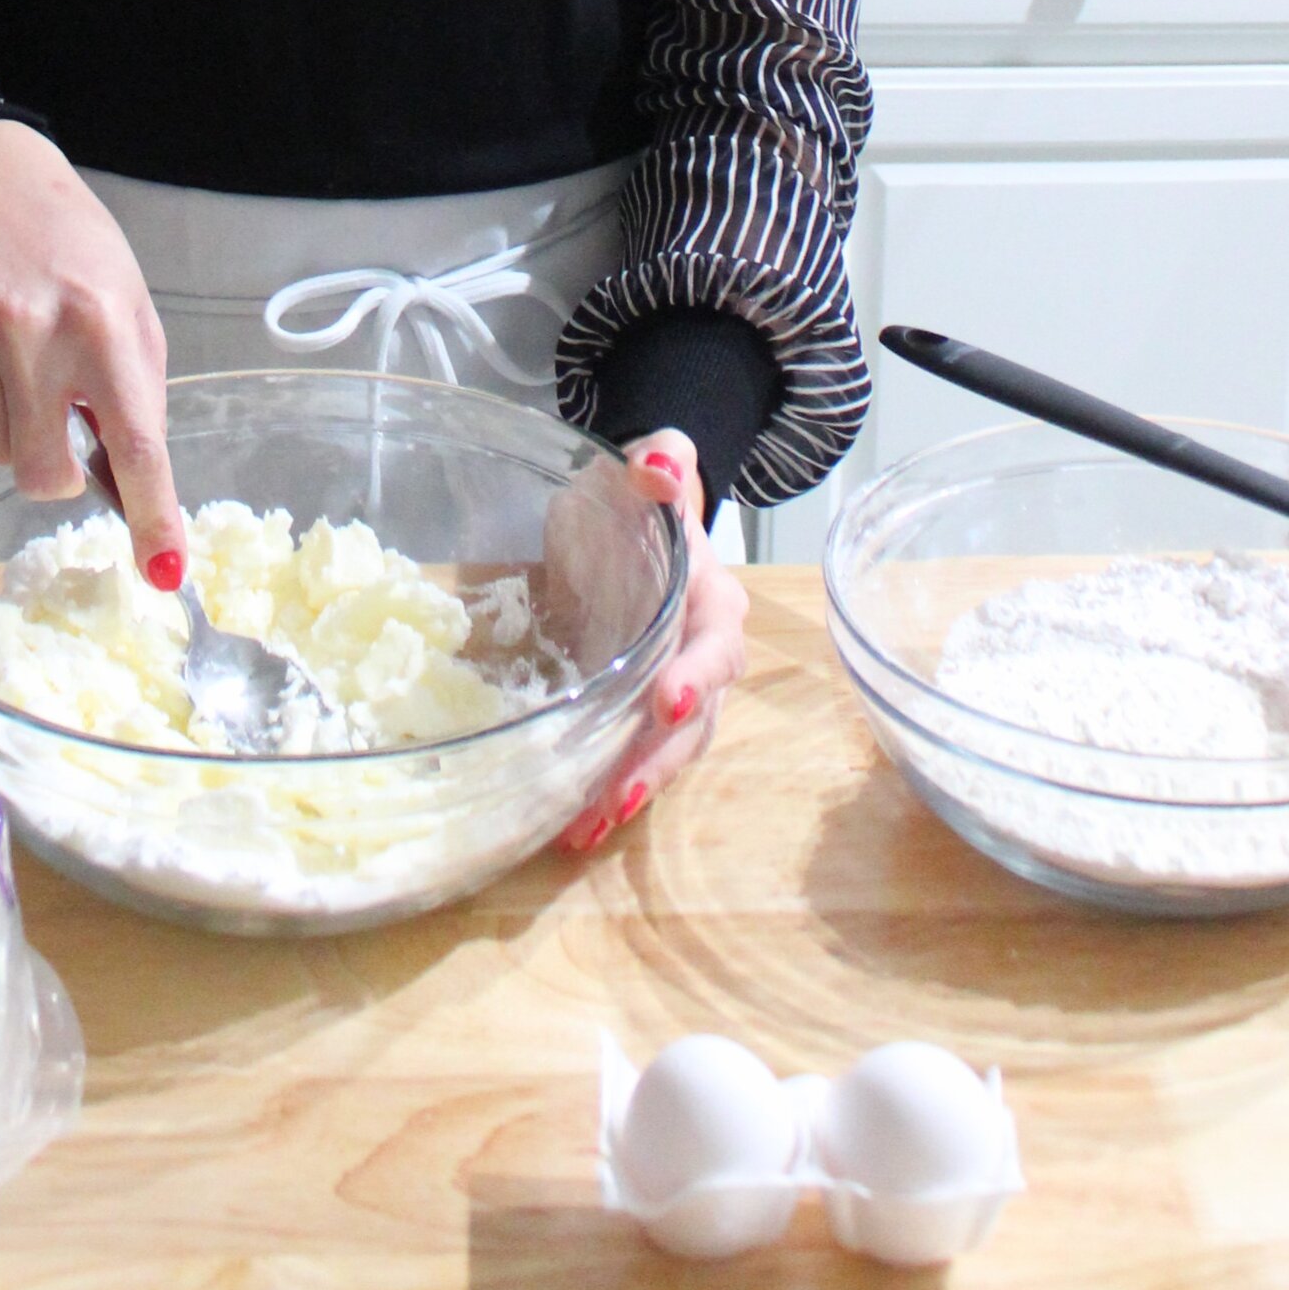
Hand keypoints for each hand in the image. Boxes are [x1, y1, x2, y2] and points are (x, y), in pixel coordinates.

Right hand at [0, 120, 183, 582]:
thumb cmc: (75, 254)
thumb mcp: (130, 307)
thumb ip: (136, 391)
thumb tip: (133, 488)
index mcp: (103, 322)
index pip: (135, 441)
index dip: (151, 514)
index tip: (165, 571)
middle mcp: (33, 328)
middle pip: (43, 471)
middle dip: (58, 473)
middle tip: (64, 430)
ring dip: (17, 429)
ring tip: (24, 364)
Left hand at [561, 428, 746, 851]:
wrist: (631, 522)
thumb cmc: (640, 498)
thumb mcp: (643, 470)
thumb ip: (660, 459)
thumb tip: (657, 465)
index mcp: (712, 599)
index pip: (716, 643)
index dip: (696, 673)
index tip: (666, 702)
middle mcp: (704, 656)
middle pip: (695, 720)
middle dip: (657, 762)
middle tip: (614, 798)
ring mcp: (676, 693)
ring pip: (666, 753)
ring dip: (630, 792)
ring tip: (582, 830)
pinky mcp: (642, 716)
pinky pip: (636, 759)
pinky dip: (609, 793)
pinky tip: (573, 828)